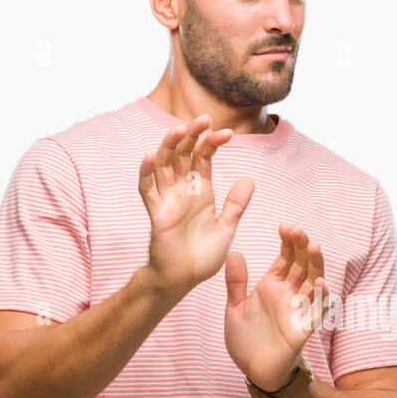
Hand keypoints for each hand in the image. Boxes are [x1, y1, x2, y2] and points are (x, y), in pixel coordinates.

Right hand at [138, 115, 255, 298]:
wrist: (183, 279)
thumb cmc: (203, 256)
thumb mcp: (226, 228)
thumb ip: (235, 205)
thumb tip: (249, 179)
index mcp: (201, 191)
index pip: (204, 158)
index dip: (212, 142)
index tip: (228, 133)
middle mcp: (183, 190)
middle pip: (183, 154)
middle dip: (192, 136)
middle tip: (202, 118)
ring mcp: (167, 200)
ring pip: (164, 165)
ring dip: (170, 146)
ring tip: (180, 129)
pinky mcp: (156, 214)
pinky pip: (147, 190)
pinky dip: (146, 173)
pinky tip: (150, 156)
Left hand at [224, 222, 329, 391]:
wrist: (254, 370)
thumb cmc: (246, 340)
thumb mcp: (235, 308)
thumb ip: (235, 283)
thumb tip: (234, 252)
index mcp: (272, 286)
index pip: (285, 258)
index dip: (287, 242)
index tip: (285, 226)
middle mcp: (288, 295)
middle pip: (301, 265)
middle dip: (302, 247)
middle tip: (298, 230)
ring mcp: (298, 310)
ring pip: (312, 283)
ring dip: (315, 265)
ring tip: (314, 247)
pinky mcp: (303, 329)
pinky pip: (316, 311)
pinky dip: (321, 297)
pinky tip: (321, 283)